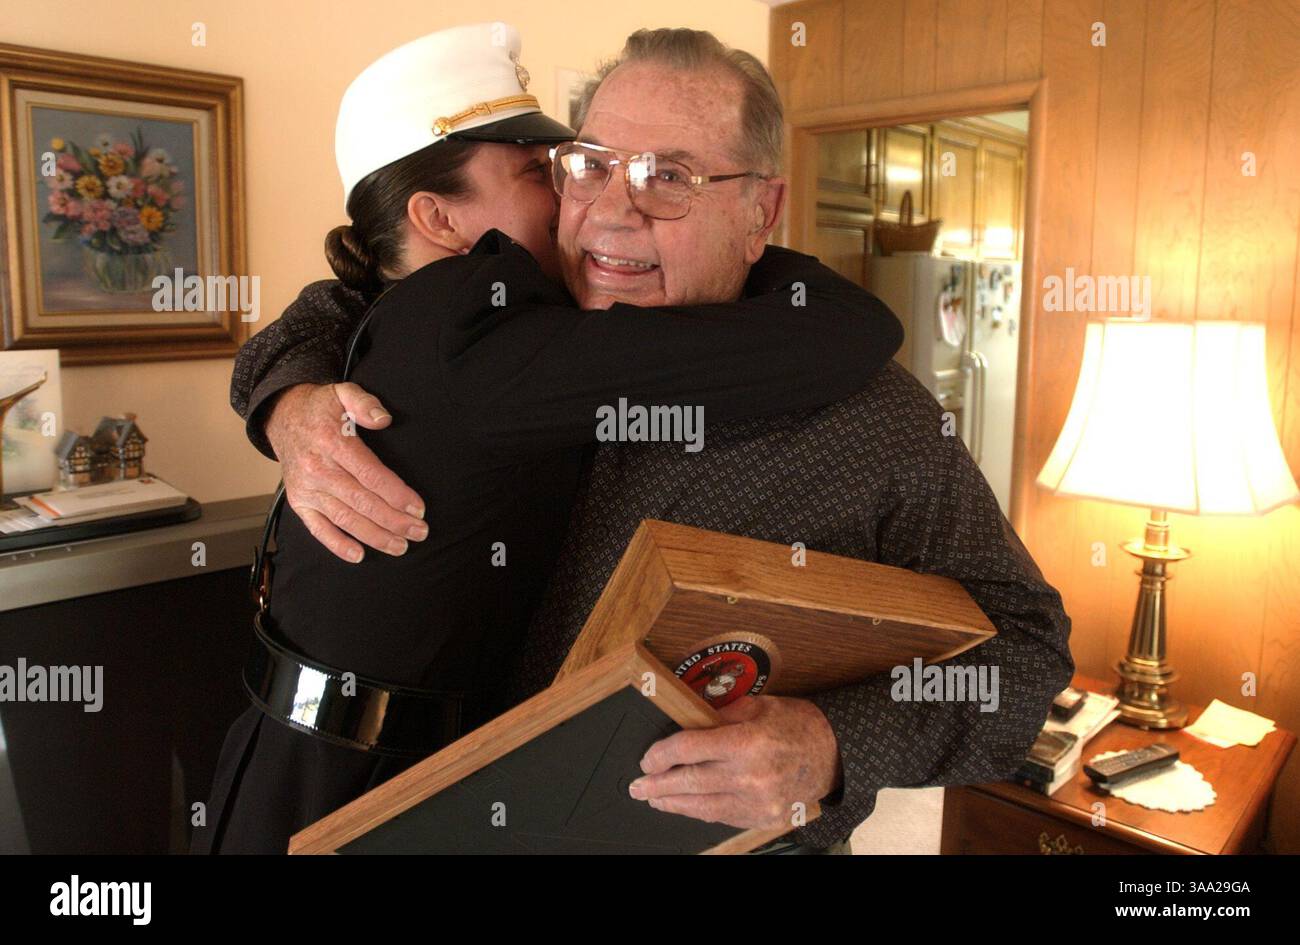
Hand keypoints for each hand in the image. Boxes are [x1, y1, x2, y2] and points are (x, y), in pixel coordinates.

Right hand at [264, 382, 426, 562]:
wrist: (282, 416)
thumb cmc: (320, 408)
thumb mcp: (343, 392)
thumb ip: (365, 402)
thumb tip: (384, 419)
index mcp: (331, 442)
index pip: (370, 474)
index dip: (396, 494)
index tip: (418, 508)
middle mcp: (317, 469)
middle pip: (362, 501)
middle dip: (394, 520)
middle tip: (420, 532)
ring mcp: (307, 489)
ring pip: (345, 518)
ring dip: (375, 536)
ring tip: (400, 546)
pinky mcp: (299, 502)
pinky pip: (317, 528)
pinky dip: (337, 544)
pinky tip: (359, 555)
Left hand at [628, 695, 842, 830]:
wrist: (835, 753)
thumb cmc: (797, 725)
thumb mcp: (758, 706)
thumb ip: (720, 716)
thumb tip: (687, 723)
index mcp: (746, 742)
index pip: (689, 749)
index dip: (661, 755)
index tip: (647, 759)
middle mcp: (750, 775)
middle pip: (690, 781)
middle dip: (658, 785)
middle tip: (638, 786)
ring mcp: (757, 801)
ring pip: (702, 806)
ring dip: (673, 804)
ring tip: (654, 800)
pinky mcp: (762, 817)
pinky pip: (722, 817)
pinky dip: (700, 812)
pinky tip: (685, 807)